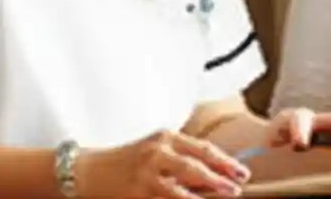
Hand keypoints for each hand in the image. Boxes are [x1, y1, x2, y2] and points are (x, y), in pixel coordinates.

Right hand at [74, 129, 249, 197]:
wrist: (89, 171)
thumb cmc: (129, 159)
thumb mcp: (156, 147)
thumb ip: (184, 155)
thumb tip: (218, 171)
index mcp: (164, 138)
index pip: (201, 148)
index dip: (224, 161)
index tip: (242, 171)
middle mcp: (155, 155)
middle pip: (193, 168)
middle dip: (218, 179)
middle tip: (237, 187)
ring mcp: (144, 178)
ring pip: (179, 191)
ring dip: (203, 198)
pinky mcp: (136, 197)